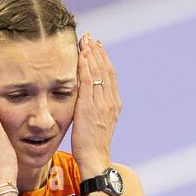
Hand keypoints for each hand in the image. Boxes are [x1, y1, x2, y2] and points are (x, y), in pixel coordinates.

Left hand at [70, 33, 120, 169]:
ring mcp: (101, 104)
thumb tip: (90, 99)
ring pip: (98, 72)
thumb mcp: (99, 123)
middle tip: (90, 37)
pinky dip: (86, 66)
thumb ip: (97, 109)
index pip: (110, 75)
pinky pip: (89, 81)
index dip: (104, 59)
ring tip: (85, 40)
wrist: (94, 158)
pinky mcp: (90, 107)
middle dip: (98, 52)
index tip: (97, 47)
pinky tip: (81, 55)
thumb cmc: (92, 145)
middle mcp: (111, 101)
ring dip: (92, 54)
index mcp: (114, 104)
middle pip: (106, 70)